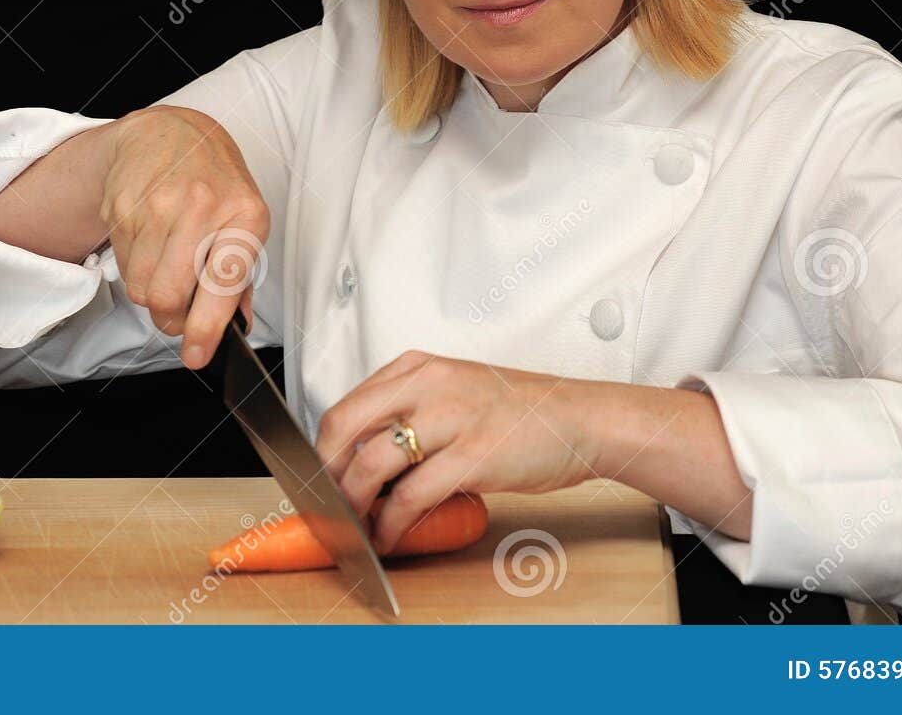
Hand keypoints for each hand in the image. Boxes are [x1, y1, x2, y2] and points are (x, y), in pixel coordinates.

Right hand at [98, 105, 268, 367]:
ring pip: (139, 288)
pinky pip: (122, 266)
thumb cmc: (215, 183)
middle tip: (177, 313)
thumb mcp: (245, 220)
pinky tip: (150, 241)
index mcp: (244, 216)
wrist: (169, 133)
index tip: (195, 354)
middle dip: (170, 319)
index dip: (205, 329)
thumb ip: (241, 278)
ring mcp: (158, 205)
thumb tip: (237, 327)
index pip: (222, 285)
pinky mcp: (123, 206)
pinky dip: (135, 267)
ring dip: (151, 293)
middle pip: (167, 297)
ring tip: (166, 266)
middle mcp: (202, 208)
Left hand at [314, 351, 601, 553]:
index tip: (320, 480)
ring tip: (357, 527)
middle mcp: (428, 383)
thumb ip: (410, 414)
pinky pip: (413, 495)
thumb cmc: (520, 413)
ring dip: (354, 505)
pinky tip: (390, 536)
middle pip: (345, 428)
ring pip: (373, 464)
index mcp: (418, 367)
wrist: (581, 419)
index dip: (324, 450)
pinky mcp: (474, 454)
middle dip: (326, 475)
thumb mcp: (455, 393)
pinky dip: (392, 522)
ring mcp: (451, 417)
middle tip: (327, 505)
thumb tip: (363, 463)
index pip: (347, 406)